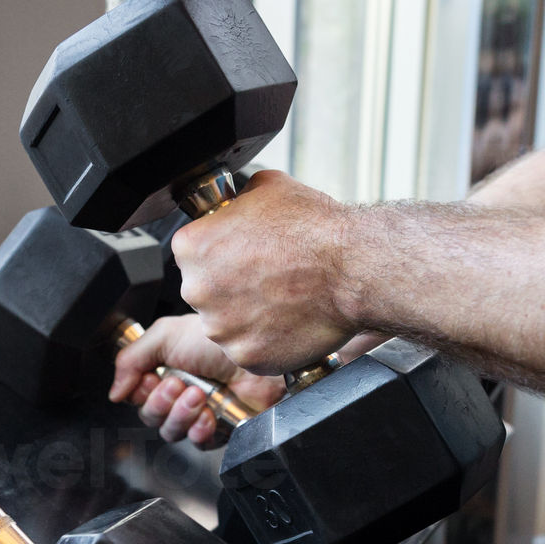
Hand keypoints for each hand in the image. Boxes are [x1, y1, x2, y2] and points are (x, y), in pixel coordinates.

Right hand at [108, 314, 285, 446]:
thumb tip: (114, 393)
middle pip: (151, 417)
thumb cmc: (217, 340)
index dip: (140, 392)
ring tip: (198, 394)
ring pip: (171, 433)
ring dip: (180, 415)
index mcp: (167, 368)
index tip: (150, 379)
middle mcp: (182, 391)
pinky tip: (208, 414)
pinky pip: (199, 443)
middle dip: (160, 402)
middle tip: (177, 384)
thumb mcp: (164, 335)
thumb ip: (129, 361)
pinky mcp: (222, 429)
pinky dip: (200, 430)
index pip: (137, 396)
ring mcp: (202, 411)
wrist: (256, 355)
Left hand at [170, 170, 361, 373]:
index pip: (193, 252)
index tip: (241, 253)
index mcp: (192, 246)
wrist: (352, 268)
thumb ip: (237, 201)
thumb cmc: (315, 230)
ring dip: (247, 315)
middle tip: (265, 277)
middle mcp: (197, 289)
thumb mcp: (265, 187)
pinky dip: (266, 341)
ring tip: (281, 299)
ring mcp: (221, 328)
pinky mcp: (247, 356)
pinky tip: (287, 321)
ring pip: (226, 324)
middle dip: (230, 286)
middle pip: (206, 290)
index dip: (220, 251)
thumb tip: (235, 205)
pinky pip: (250, 349)